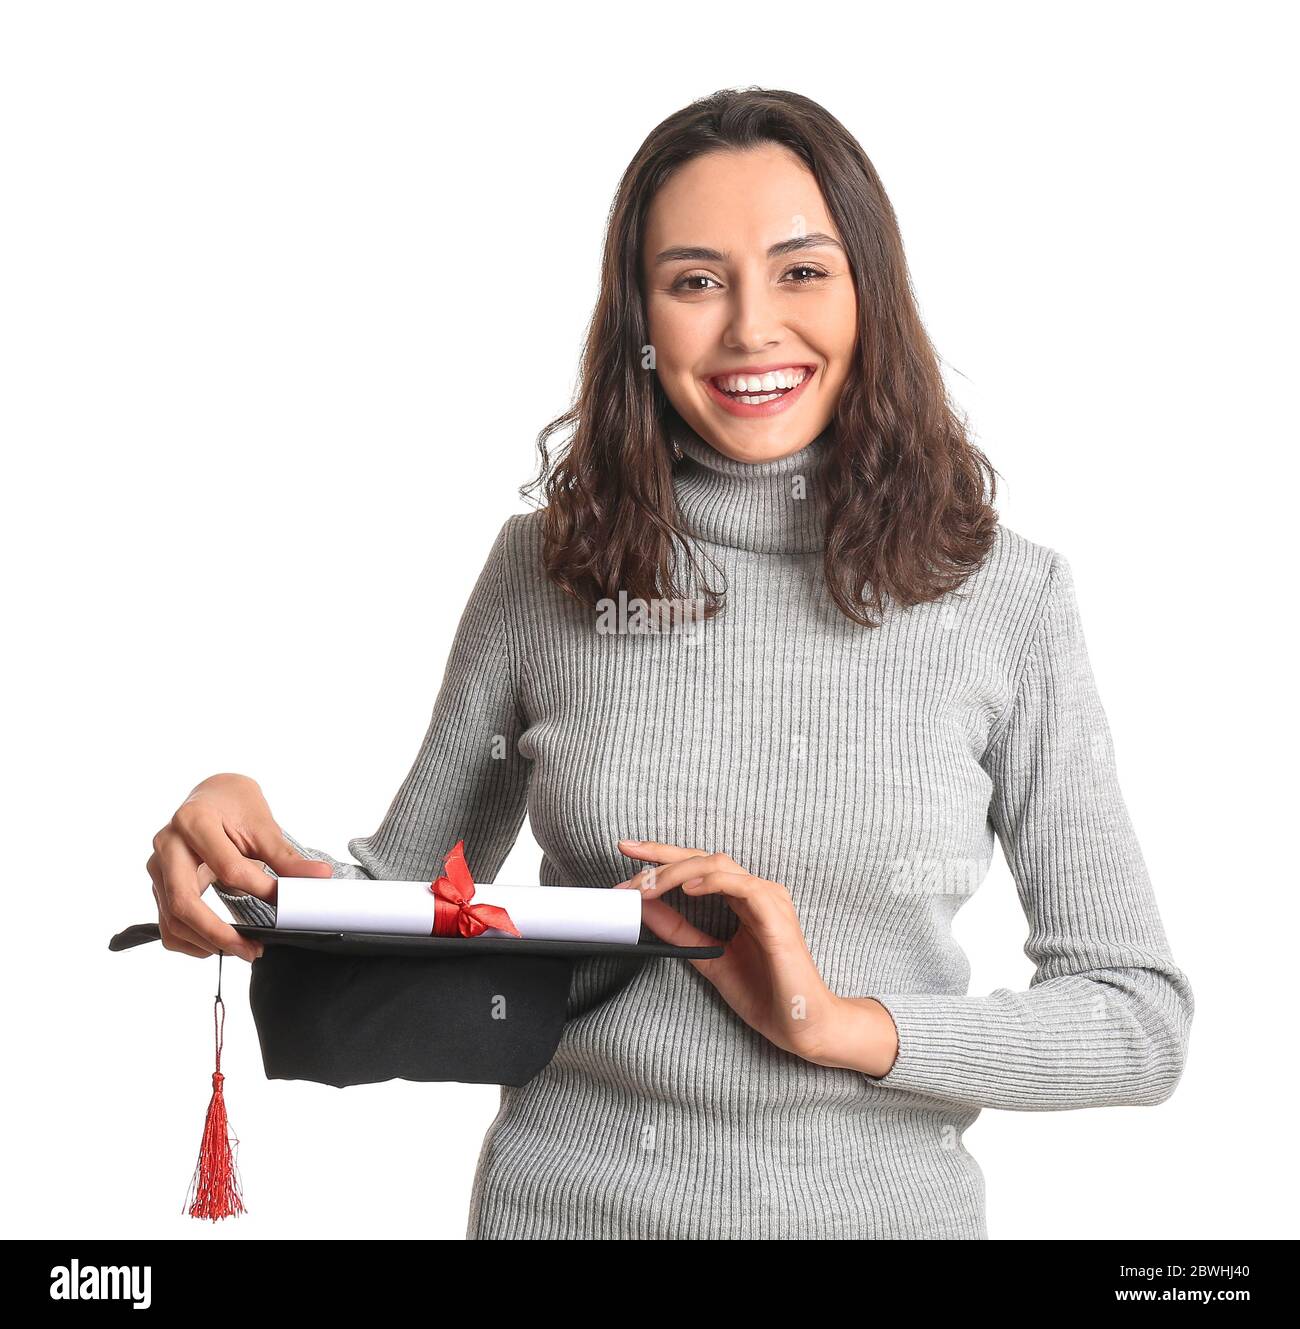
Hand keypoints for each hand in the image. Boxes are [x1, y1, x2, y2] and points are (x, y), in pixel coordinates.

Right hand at [146, 772, 332, 962]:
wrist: (211, 796)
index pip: (228, 867)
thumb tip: (318, 877)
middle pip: (184, 902)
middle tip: (253, 949)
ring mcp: (158, 866)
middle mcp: (168, 844)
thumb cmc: (234, 805)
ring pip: (172, 919)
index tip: (285, 904)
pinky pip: (167, 924)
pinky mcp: (158, 884)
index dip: (260, 889)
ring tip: (243, 949)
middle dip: (219, 933)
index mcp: (194, 821)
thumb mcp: (262, 824)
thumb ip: (286, 856)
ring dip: (206, 943)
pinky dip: (190, 942)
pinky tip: (218, 944)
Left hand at [615, 839, 897, 1074]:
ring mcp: (768, 899)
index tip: (626, 852)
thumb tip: (643, 908)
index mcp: (741, 899)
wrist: (800, 1024)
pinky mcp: (776, 915)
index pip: (696, 868)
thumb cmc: (763, 993)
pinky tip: (686, 889)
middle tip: (626, 862)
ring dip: (677, 872)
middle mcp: (755, 892)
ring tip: (648, 885)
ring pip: (717, 865)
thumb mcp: (707, 957)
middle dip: (660, 857)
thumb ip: (678, 932)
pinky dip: (711, 882)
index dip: (661, 857)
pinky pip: (742, 886)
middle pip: (702, 858)